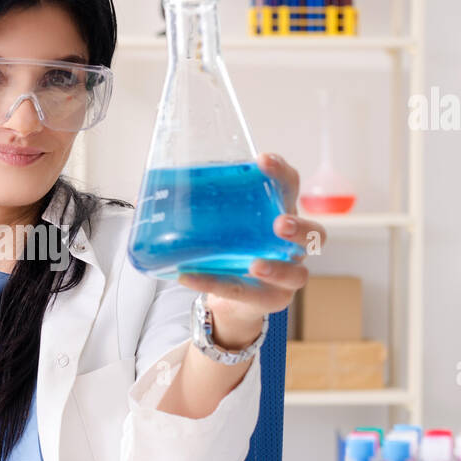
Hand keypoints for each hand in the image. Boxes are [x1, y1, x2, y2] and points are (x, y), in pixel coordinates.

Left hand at [177, 152, 327, 349]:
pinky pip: (246, 293)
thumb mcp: (219, 225)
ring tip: (255, 264)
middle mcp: (292, 245)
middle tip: (279, 223)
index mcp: (280, 214)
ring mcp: (288, 275)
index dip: (281, 173)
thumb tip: (145, 195)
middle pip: (315, 234)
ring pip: (296, 273)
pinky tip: (190, 277)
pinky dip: (217, 284)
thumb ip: (196, 209)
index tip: (263, 161)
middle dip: (299, 228)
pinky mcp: (271, 300)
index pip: (290, 187)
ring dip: (276, 268)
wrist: (231, 297)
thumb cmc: (231, 251)